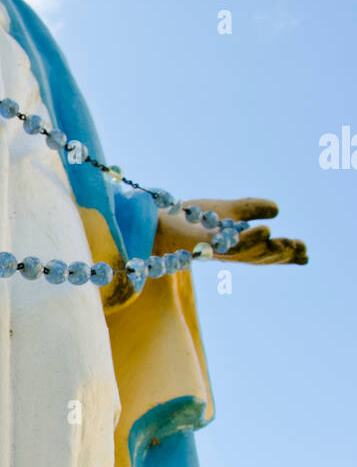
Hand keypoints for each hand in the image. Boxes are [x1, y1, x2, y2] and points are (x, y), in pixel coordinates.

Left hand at [154, 197, 307, 264]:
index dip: (285, 256)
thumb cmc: (191, 218)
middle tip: (302, 249)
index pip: (264, 254)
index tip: (306, 254)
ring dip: (269, 248)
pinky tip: (264, 231)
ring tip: (287, 241)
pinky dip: (248, 238)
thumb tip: (277, 210)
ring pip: (247, 254)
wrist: (159, 219)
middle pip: (259, 257)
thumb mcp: (228, 210)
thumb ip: (251, 209)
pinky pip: (229, 244)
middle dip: (281, 254)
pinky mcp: (202, 243)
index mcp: (236, 247)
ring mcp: (215, 250)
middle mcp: (227, 252)